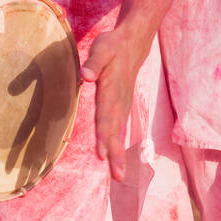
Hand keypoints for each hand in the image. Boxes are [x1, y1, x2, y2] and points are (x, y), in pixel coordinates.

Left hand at [80, 25, 146, 181]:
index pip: (105, 116)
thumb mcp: (102, 48)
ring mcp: (122, 106)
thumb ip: (94, 62)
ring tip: (120, 176)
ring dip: (119, 155)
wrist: (133, 43)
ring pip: (119, 133)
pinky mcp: (123, 107)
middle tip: (117, 176)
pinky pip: (120, 130)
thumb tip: (86, 75)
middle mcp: (118, 102)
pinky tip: (117, 161)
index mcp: (111, 90)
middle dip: (115, 154)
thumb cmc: (113, 46)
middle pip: (115, 131)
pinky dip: (119, 146)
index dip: (104, 135)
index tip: (102, 153)